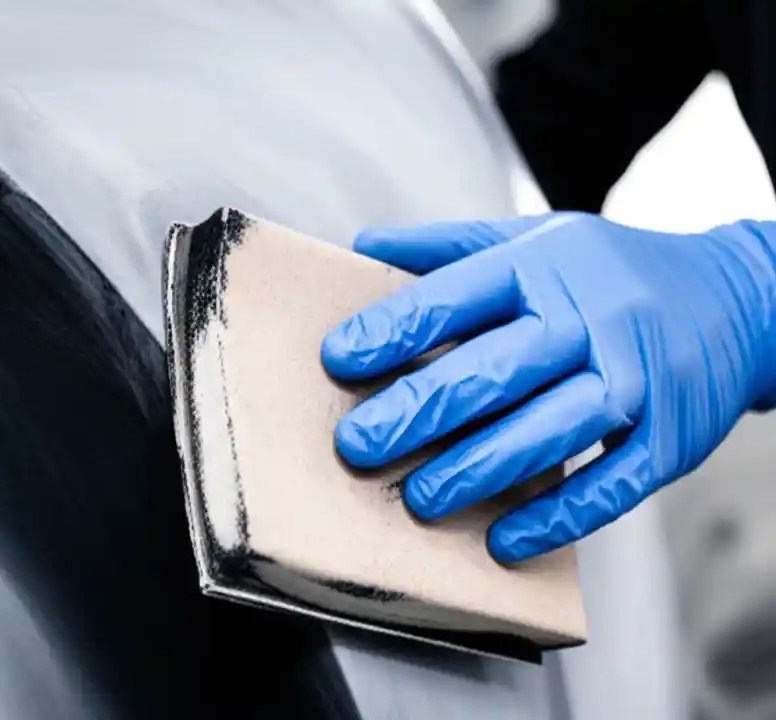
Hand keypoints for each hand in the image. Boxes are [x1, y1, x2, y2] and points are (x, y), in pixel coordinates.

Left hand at [321, 213, 775, 562]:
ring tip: (418, 498)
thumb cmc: (608, 273)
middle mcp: (589, 321)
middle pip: (494, 370)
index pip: (455, 296)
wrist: (740, 299)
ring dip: (478, 469)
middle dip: (419, 411)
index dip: (393, 330)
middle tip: (356, 444)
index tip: (337, 359)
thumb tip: (361, 251)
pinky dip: (557, 517)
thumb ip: (447, 249)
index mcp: (543, 268)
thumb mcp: (535, 241)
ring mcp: (634, 381)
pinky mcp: (669, 439)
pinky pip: (610, 485)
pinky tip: (504, 540)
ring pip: (549, 431)